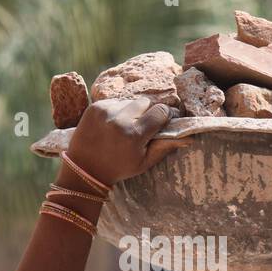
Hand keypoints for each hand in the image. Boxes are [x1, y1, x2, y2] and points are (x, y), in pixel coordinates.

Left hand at [62, 97, 179, 187]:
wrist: (84, 169)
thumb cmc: (118, 168)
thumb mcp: (144, 163)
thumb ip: (165, 148)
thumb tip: (188, 137)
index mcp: (134, 135)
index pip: (161, 111)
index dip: (164, 116)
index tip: (162, 122)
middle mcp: (120, 120)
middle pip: (146, 102)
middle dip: (147, 112)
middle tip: (142, 125)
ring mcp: (105, 111)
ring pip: (130, 101)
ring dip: (131, 112)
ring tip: (123, 128)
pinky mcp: (95, 107)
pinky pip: (114, 102)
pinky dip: (116, 111)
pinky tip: (111, 126)